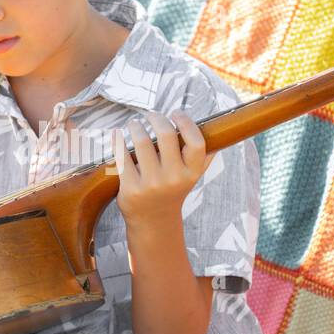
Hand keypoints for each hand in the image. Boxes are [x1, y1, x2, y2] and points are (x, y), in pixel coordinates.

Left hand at [111, 110, 213, 227]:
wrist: (153, 220)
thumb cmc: (172, 190)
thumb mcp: (191, 177)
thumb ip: (203, 157)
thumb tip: (216, 133)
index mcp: (191, 172)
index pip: (195, 142)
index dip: (186, 122)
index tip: (175, 113)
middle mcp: (173, 178)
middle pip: (166, 135)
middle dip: (155, 118)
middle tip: (149, 115)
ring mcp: (151, 184)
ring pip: (142, 141)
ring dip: (136, 127)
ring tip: (134, 124)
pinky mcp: (131, 188)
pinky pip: (122, 156)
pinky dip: (118, 140)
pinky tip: (117, 134)